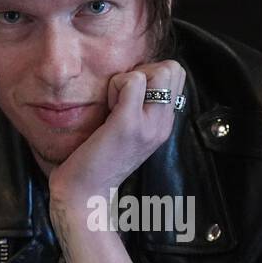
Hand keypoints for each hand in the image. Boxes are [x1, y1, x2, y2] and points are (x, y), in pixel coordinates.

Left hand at [47, 59, 186, 204]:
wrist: (85, 194)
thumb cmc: (97, 159)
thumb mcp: (129, 130)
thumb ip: (139, 106)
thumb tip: (136, 77)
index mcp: (164, 124)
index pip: (176, 75)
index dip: (150, 75)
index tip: (129, 98)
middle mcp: (163, 124)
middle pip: (172, 68)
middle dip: (144, 72)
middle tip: (122, 99)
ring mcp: (149, 125)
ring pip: (157, 71)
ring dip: (129, 80)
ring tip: (115, 105)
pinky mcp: (129, 124)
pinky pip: (132, 81)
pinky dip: (115, 87)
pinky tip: (107, 111)